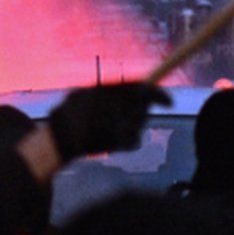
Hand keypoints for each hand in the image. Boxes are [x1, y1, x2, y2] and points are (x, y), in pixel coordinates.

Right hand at [48, 83, 172, 160]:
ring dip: (130, 124)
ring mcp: (128, 127)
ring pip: (139, 124)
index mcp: (119, 91)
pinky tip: (111, 138)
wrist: (63, 136)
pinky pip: (135, 140)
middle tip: (124, 112)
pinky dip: (127, 139)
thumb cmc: (71, 111)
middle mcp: (128, 108)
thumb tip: (125, 91)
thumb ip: (110, 91)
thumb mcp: (88, 91)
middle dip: (140, 109)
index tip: (170, 102)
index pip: (148, 90)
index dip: (161, 95)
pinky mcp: (125, 144)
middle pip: (144, 108)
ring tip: (108, 125)